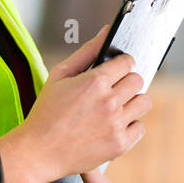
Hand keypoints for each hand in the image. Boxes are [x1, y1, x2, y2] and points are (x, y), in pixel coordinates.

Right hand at [0, 24, 151, 182]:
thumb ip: (86, 52)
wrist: (39, 150)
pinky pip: (140, 127)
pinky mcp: (121, 144)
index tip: (117, 69)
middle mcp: (109, 101)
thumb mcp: (59, 76)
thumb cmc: (46, 111)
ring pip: (144, 102)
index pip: (127, 62)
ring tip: (114, 107)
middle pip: (138, 80)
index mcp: (94, 81)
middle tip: (112, 89)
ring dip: (132, 102)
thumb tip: (107, 32)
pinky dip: (129, 125)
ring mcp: (117, 124)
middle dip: (126, 81)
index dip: (121, 63)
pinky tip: (112, 125)